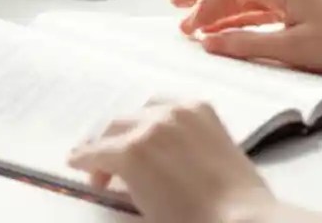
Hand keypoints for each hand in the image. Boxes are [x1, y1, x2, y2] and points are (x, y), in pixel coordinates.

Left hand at [69, 100, 321, 222]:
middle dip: (120, 138)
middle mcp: (173, 111)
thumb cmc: (238, 203)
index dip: (141, 128)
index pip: (158, 109)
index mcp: (199, 109)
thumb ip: (190, 149)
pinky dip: (85, 160)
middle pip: (130, 118)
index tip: (133, 139)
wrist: (241, 220)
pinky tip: (80, 166)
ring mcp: (150, 130)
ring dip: (105, 150)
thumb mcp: (217, 158)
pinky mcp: (130, 153)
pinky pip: (95, 154)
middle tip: (112, 160)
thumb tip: (162, 164)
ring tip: (98, 171)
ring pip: (112, 132)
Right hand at [171, 0, 321, 82]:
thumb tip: (209, 42)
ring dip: (217, 8)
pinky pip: (255, 11)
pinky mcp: (295, 12)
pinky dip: (234, 19)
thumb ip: (246, 44)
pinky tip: (220, 31)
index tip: (191, 26)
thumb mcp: (292, 49)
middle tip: (176, 8)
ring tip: (192, 24)